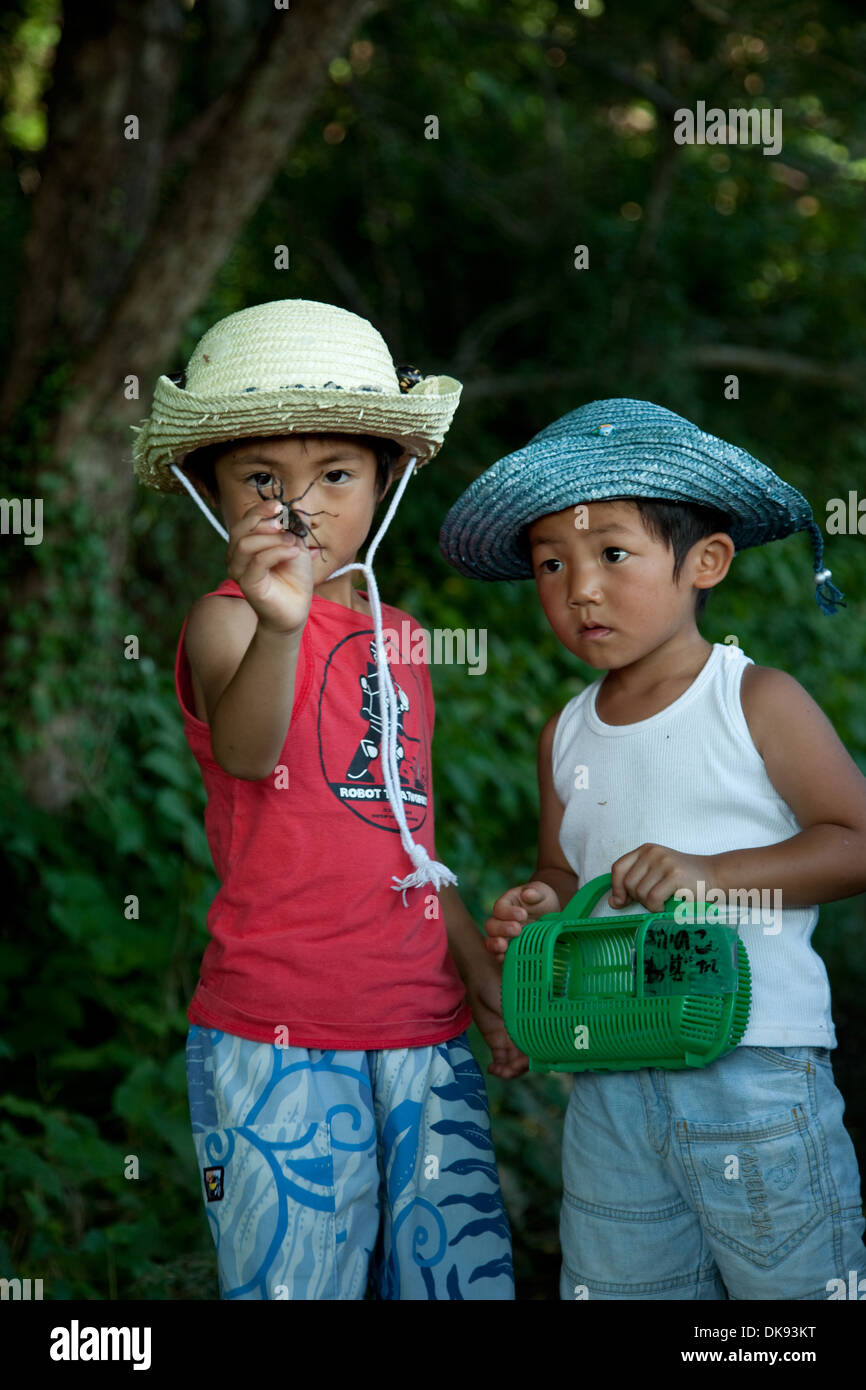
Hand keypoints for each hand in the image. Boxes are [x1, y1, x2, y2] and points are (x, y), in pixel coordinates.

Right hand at [227, 498, 314, 635]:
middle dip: (263, 522)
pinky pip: (258, 561)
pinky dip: (278, 552)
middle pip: (240, 529)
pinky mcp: (248, 584)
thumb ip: (294, 528)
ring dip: (273, 539)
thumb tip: (298, 507)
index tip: (279, 506)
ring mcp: (240, 571)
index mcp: (246, 544)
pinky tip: (294, 554)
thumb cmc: (294, 579)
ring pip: (246, 544)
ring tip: (293, 545)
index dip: (260, 510)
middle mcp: (237, 556)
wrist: (295, 609)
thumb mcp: (297, 547)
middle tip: (283, 525)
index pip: (245, 520)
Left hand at [464, 957, 529, 1079]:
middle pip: (528, 1059)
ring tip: (499, 1071)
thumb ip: (523, 1021)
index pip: (540, 1046)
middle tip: (511, 1069)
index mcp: (533, 1022)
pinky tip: (492, 1069)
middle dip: (522, 1068)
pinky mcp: (497, 1042)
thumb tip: (534, 1042)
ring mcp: (511, 1039)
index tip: (527, 1062)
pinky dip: (499, 1069)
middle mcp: (524, 1033)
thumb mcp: (515, 1003)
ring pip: (515, 1063)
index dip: (537, 1058)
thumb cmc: (500, 983)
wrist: (479, 977)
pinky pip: (501, 1060)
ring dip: (510, 1071)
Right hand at [484, 881, 560, 960]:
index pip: (500, 908)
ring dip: (496, 945)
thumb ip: (536, 892)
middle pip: (491, 926)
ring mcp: (504, 937)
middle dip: (502, 929)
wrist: (552, 917)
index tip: (523, 914)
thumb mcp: (542, 892)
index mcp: (506, 904)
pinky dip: (501, 958)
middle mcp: (501, 921)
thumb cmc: (543, 902)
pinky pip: (500, 956)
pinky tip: (506, 959)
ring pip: (491, 942)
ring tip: (504, 946)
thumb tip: (528, 894)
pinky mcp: (510, 950)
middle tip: (518, 929)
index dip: (508, 912)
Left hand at [609, 844, 718, 912]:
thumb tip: (612, 901)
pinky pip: (653, 899)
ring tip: (663, 901)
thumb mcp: (656, 874)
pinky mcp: (674, 875)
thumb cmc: (685, 880)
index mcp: (645, 850)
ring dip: (649, 904)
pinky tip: (666, 906)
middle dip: (636, 899)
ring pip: (639, 893)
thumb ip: (635, 883)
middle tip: (653, 900)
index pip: (618, 868)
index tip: (621, 901)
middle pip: (628, 883)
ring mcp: (664, 862)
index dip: (616, 888)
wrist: (715, 876)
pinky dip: (657, 908)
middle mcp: (652, 853)